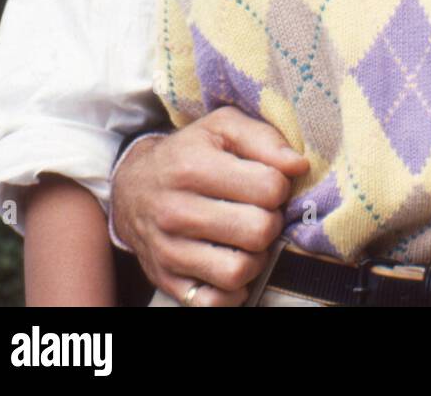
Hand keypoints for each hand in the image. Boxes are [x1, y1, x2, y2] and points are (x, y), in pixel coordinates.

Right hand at [111, 106, 309, 306]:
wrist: (132, 188)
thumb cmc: (189, 152)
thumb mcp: (223, 127)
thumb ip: (266, 138)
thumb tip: (299, 166)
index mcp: (193, 168)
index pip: (269, 188)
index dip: (281, 185)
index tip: (269, 182)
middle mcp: (176, 212)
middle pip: (258, 231)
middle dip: (272, 221)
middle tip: (262, 211)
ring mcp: (167, 251)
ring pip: (238, 271)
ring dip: (257, 257)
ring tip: (250, 239)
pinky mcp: (164, 280)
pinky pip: (213, 303)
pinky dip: (232, 291)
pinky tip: (234, 264)